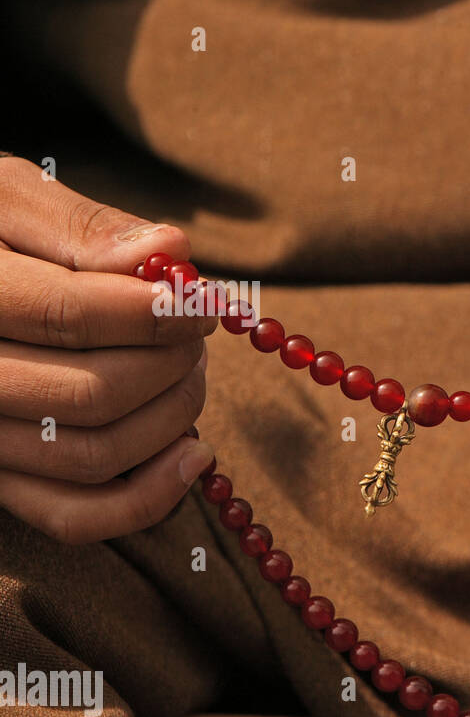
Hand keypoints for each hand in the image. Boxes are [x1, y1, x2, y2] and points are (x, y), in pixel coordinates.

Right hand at [0, 156, 215, 543]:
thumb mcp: (7, 200)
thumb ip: (80, 225)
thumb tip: (170, 249)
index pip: (64, 315)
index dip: (154, 311)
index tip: (203, 302)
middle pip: (90, 394)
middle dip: (169, 363)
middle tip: (196, 334)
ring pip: (92, 455)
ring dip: (172, 417)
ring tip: (191, 370)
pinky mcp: (1, 483)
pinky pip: (75, 517)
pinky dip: (151, 498)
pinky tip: (195, 453)